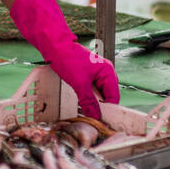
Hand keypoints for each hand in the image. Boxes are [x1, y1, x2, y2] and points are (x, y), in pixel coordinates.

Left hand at [9, 0, 119, 118]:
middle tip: (92, 118)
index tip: (101, 121)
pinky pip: (91, 91)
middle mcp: (105, 74)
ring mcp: (96, 75)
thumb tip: (95, 115)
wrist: (55, 47)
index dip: (109, 110)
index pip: (114, 96)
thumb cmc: (68, 58)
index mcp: (108, 72)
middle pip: (107, 97)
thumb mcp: (79, 83)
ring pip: (98, 95)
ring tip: (85, 112)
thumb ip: (88, 101)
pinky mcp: (87, 77)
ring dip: (92, 103)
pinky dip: (87, 98)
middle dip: (100, 108)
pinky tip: (81, 103)